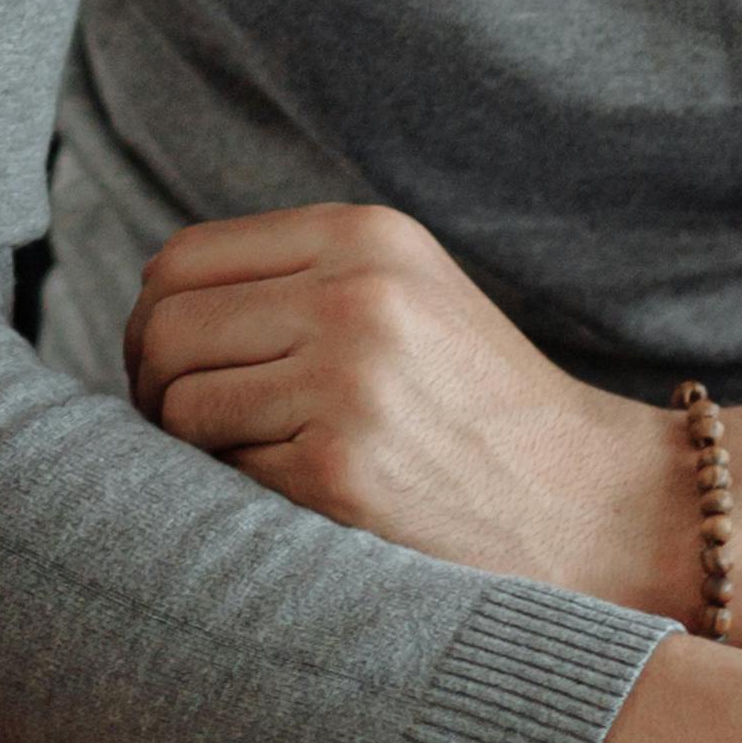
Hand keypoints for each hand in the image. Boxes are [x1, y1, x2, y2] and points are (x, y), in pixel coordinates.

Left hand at [130, 204, 682, 605]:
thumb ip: (299, 277)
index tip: (163, 362)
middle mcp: (354, 296)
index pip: (185, 258)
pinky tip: (290, 497)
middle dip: (150, 381)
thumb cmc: (478, 405)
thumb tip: (153, 304)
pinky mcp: (340, 470)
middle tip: (172, 425)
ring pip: (179, 403)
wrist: (591, 504)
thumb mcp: (407, 294)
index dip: (153, 316)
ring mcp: (347, 384)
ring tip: (238, 461)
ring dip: (189, 444)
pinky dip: (236, 490)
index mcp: (364, 237)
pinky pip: (223, 471)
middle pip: (166, 325)